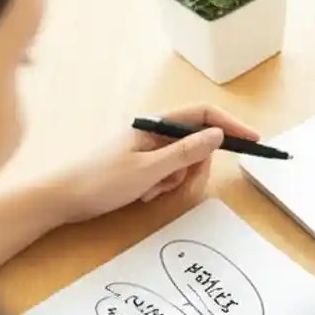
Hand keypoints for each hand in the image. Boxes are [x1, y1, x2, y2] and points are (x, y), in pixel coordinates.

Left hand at [51, 104, 258, 223]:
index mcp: (154, 124)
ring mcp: (148, 149)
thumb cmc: (100, 181)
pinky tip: (143, 195)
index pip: (202, 115)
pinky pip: (169, 174)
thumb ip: (185, 152)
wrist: (62, 199)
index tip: (253, 141)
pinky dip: (163, 186)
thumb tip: (218, 134)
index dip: (230, 126)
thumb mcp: (149, 170)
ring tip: (152, 191)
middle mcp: (153, 132)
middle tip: (178, 185)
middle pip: (197, 142)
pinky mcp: (142, 165)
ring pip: (184, 162)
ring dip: (176, 180)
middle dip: (195, 166)